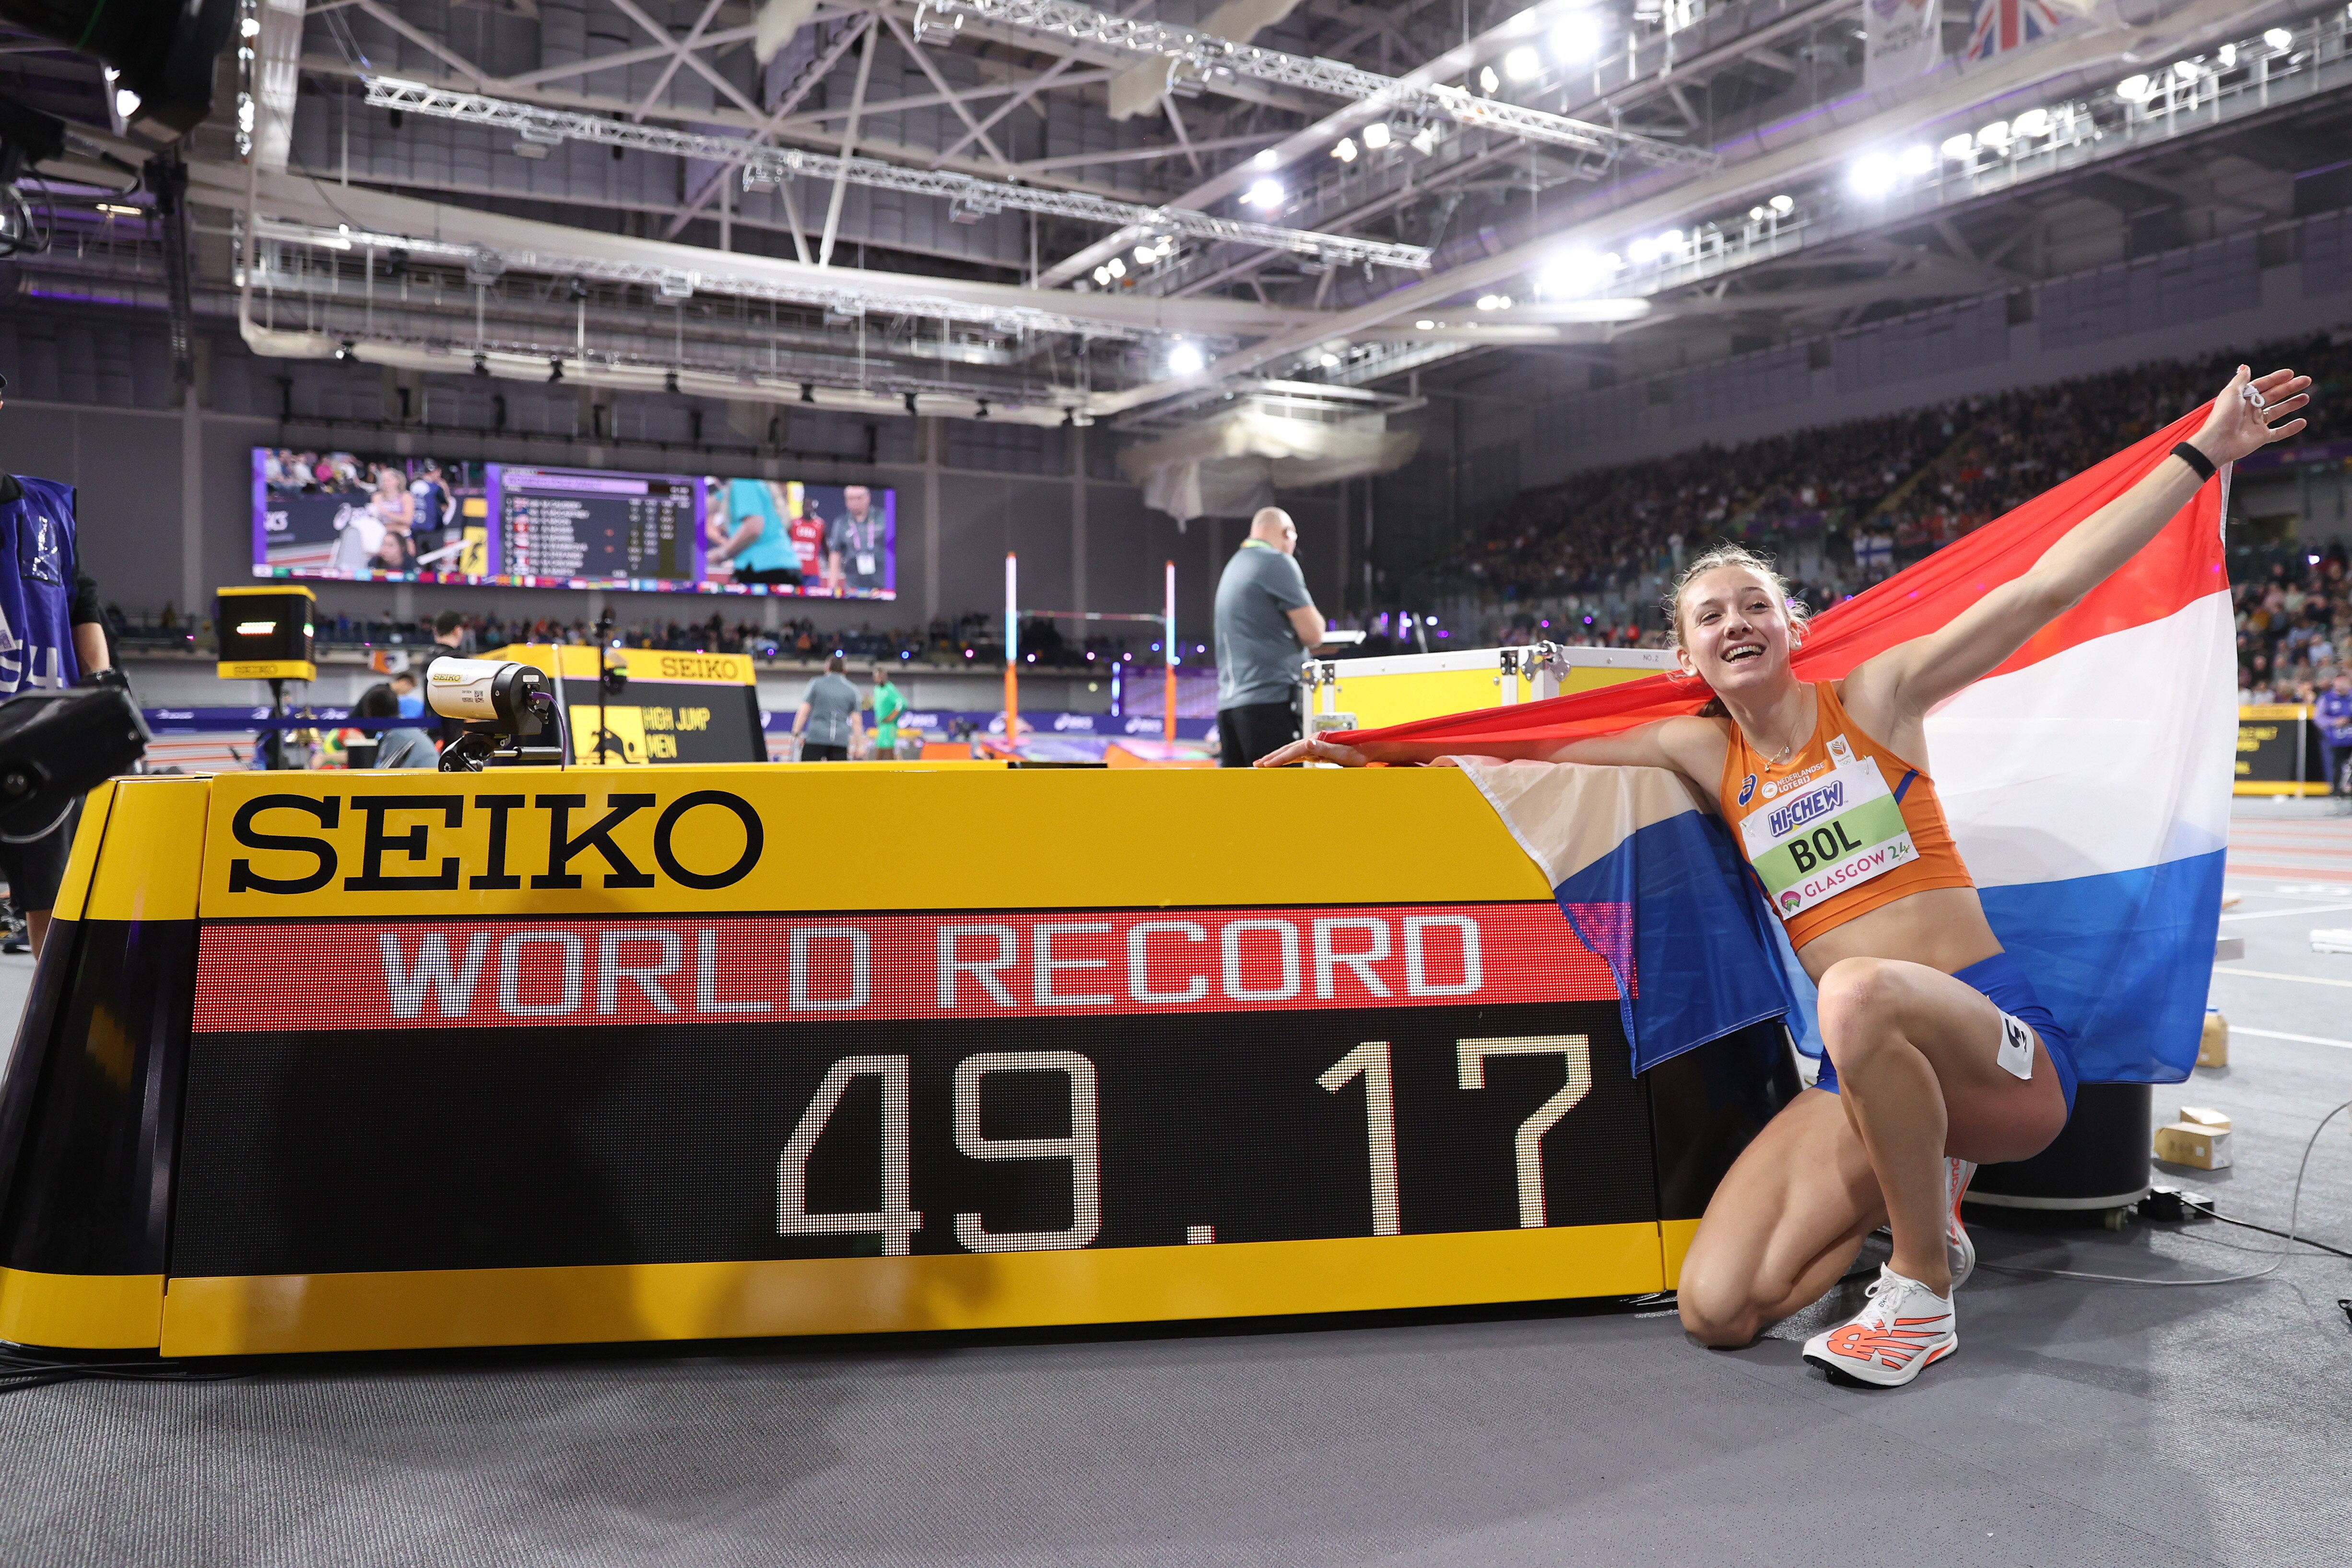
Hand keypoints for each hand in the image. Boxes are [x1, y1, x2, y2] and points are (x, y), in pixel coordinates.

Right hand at [1256, 735, 1369, 766]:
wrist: (1366, 750)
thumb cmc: (1356, 753)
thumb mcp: (1341, 753)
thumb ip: (1324, 747)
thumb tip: (1309, 742)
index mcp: (1316, 742)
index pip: (1293, 751)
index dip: (1278, 758)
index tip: (1265, 765)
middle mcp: (1313, 742)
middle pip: (1288, 749)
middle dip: (1271, 757)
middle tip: (1256, 764)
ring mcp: (1314, 746)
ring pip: (1290, 751)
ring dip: (1276, 757)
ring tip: (1263, 763)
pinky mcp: (1317, 750)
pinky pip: (1297, 755)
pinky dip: (1286, 758)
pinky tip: (1281, 761)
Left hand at [2191, 366, 2311, 465]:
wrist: (2219, 441)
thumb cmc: (2223, 415)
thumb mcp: (2231, 392)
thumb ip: (2240, 379)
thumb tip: (2245, 367)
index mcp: (2243, 397)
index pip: (2262, 385)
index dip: (2276, 379)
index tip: (2291, 373)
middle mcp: (2250, 409)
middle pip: (2274, 395)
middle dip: (2290, 388)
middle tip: (2306, 380)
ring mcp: (2256, 423)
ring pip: (2278, 412)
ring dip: (2292, 404)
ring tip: (2306, 398)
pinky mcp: (2261, 437)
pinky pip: (2279, 432)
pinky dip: (2291, 428)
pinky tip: (2303, 422)